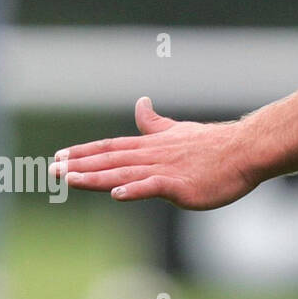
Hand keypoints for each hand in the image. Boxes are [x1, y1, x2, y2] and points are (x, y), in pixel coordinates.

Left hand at [50, 96, 259, 209]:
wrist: (246, 151)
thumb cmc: (216, 144)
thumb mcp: (180, 130)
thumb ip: (156, 123)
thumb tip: (140, 103)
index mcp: (153, 144)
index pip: (112, 147)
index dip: (85, 152)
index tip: (60, 157)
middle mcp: (154, 155)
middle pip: (111, 160)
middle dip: (80, 165)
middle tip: (51, 170)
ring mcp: (167, 169)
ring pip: (125, 173)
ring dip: (96, 177)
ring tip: (70, 180)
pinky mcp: (181, 184)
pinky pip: (154, 186)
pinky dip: (135, 189)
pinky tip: (117, 194)